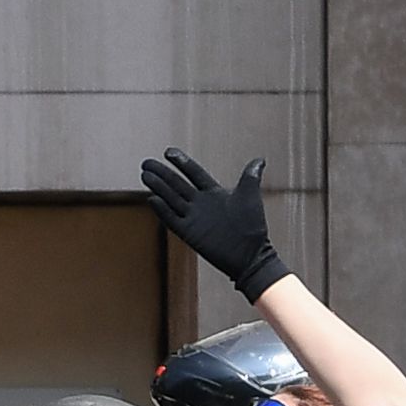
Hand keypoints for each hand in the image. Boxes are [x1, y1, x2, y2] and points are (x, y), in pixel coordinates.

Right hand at [138, 150, 288, 301]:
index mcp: (212, 192)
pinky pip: (172, 220)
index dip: (181, 162)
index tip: (168, 152)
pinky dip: (162, 210)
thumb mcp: (250, 196)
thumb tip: (260, 159)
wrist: (251, 254)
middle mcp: (200, 203)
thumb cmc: (252, 225)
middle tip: (146, 163)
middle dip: (161, 173)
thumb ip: (250, 176)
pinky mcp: (189, 233)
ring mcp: (193, 218)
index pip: (193, 173)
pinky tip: (151, 199)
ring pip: (171, 199)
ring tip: (145, 175)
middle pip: (176, 184)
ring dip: (158, 187)